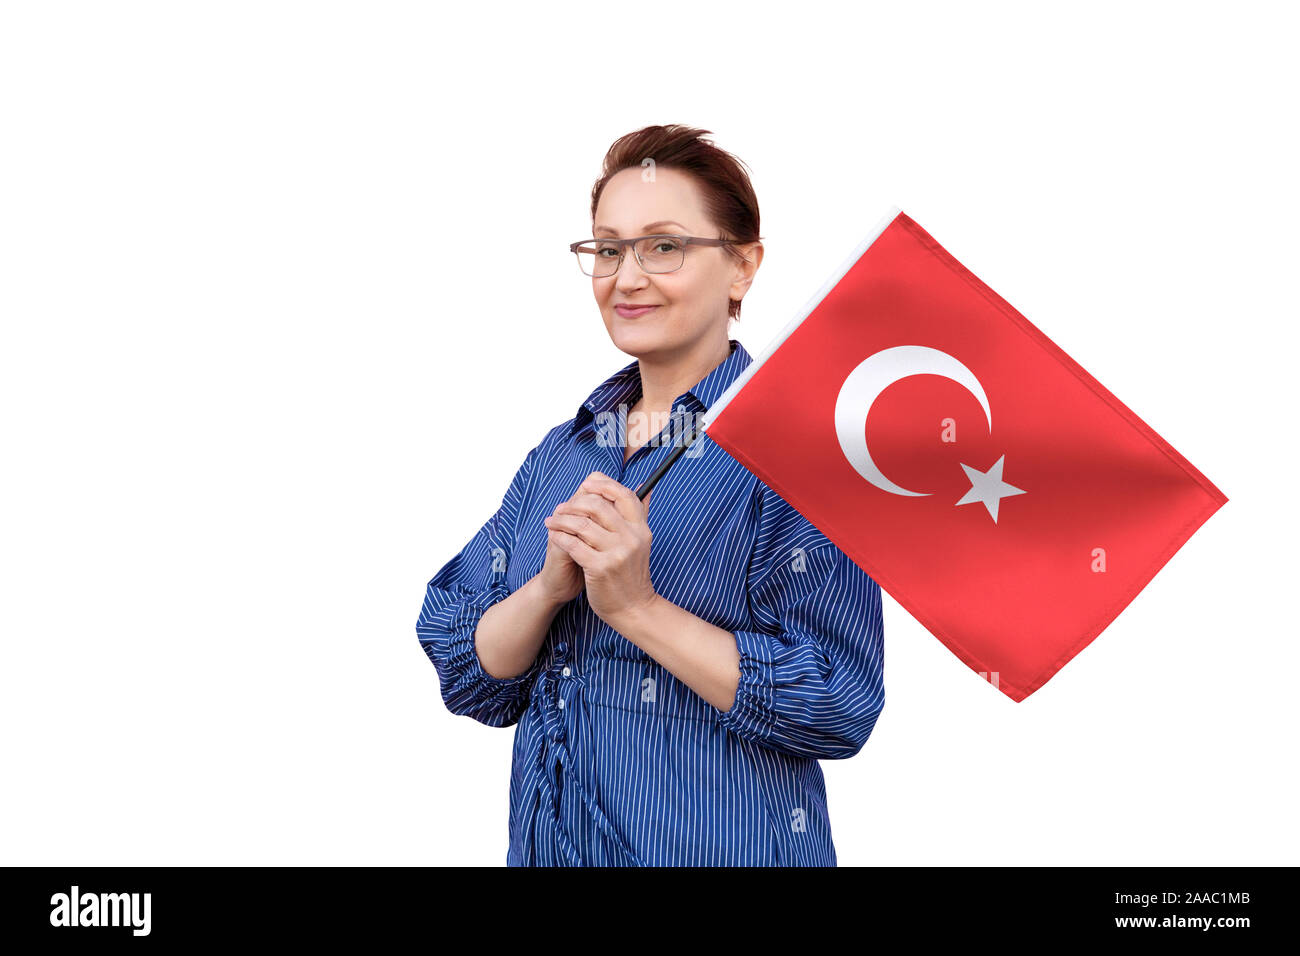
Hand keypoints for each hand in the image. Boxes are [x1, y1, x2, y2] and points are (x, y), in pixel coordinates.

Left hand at [543, 471, 656, 624]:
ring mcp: (616, 553)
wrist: (633, 608)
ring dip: (562, 520)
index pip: (624, 495)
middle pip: (599, 505)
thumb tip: (645, 487)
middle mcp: (631, 537)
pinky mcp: (600, 567)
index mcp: (641, 528)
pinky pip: (574, 545)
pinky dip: (560, 537)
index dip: (604, 485)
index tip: (586, 484)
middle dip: (574, 503)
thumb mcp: (641, 542)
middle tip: (561, 508)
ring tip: (552, 522)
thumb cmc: (631, 574)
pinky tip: (553, 536)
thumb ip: (641, 514)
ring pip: (582, 524)